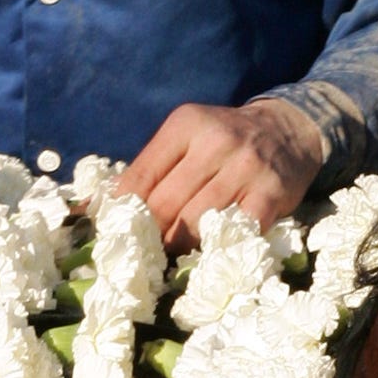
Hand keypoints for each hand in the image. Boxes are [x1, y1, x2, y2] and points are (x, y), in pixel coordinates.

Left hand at [117, 98, 324, 249]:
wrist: (288, 129)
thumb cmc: (223, 140)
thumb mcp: (184, 139)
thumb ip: (145, 170)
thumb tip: (89, 209)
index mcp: (185, 125)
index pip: (139, 178)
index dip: (124, 212)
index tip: (120, 231)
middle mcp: (215, 141)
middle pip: (165, 205)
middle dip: (152, 234)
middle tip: (148, 250)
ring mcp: (245, 168)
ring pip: (196, 223)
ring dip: (182, 245)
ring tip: (177, 252)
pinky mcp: (270, 194)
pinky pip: (234, 231)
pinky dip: (218, 246)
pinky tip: (212, 248)